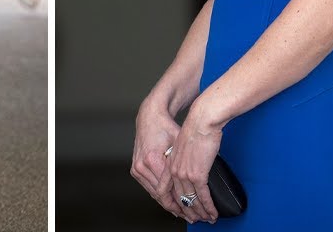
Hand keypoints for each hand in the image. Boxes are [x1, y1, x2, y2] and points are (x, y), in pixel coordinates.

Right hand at [130, 100, 185, 219]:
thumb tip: (197, 180)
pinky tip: (170, 201)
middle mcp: (142, 165)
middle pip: (160, 194)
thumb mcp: (180, 143)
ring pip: (154, 193)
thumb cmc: (166, 127)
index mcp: (153, 159)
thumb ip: (183, 162)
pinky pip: (149, 187)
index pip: (167, 188)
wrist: (150, 117)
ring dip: (168, 203)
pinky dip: (160, 195)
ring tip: (182, 212)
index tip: (192, 209)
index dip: (180, 201)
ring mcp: (137, 168)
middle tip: (190, 215)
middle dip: (176, 207)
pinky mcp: (135, 169)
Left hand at [166, 100, 223, 224]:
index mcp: (169, 164)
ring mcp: (185, 173)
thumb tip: (192, 166)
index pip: (166, 191)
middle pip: (179, 198)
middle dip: (189, 211)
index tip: (180, 211)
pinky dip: (208, 206)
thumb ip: (185, 158)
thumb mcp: (184, 145)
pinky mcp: (197, 174)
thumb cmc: (196, 128)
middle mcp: (174, 171)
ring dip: (201, 212)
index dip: (173, 204)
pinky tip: (212, 212)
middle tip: (196, 219)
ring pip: (191, 200)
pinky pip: (203, 196)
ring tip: (207, 218)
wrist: (202, 119)